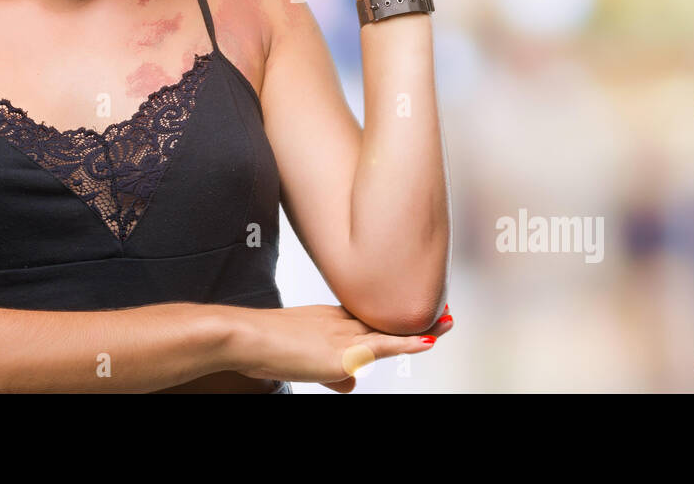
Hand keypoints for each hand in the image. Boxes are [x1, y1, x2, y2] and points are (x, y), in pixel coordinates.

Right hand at [229, 303, 454, 392]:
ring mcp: (342, 335)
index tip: (419, 313)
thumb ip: (330, 370)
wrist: (245, 338)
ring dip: (421, 327)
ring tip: (448, 321)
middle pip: (385, 319)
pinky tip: (428, 339)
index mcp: (329, 318)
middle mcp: (340, 321)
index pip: (369, 318)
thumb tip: (351, 382)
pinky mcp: (341, 352)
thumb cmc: (260, 347)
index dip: (396, 318)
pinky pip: (381, 346)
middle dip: (417, 317)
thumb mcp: (301, 359)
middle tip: (445, 311)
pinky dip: (407, 343)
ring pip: (388, 330)